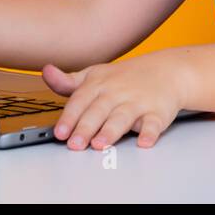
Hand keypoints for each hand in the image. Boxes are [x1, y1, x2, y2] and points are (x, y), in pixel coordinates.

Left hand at [42, 51, 190, 150]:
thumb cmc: (127, 77)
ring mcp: (138, 102)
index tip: (60, 132)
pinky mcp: (158, 112)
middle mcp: (118, 92)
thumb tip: (46, 73)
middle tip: (75, 144)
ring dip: (111, 130)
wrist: (168, 70)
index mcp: (100, 84)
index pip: (81, 101)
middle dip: (86, 127)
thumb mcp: (96, 75)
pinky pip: (154, 123)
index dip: (69, 117)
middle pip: (99, 111)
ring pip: (123, 117)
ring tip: (100, 144)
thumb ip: (69, 81)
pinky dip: (150, 133)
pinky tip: (143, 141)